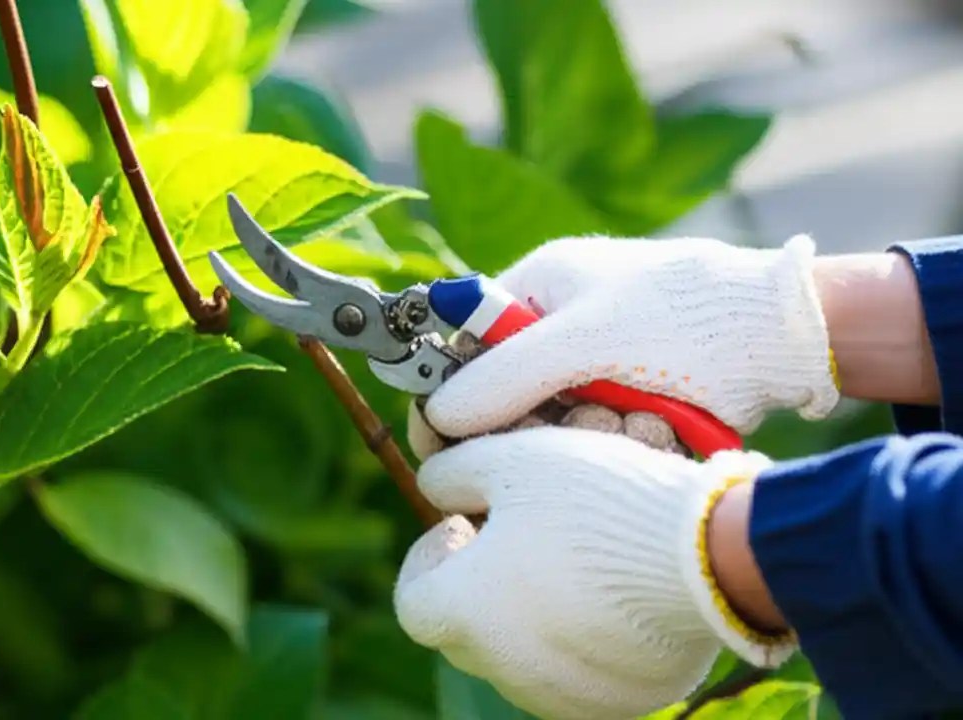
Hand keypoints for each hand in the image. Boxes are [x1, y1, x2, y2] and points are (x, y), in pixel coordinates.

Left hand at [394, 428, 795, 719]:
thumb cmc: (599, 501)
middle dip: (475, 584)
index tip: (461, 526)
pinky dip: (577, 639)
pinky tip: (612, 595)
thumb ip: (452, 473)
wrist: (709, 555)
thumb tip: (433, 487)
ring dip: (524, 614)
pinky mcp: (613, 704)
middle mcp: (503, 667)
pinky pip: (574, 673)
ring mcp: (559, 694)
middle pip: (462, 631)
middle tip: (512, 537)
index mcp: (465, 611)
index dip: (427, 560)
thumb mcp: (512, 460)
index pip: (413, 602)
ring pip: (516, 656)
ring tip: (570, 560)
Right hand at [422, 235, 840, 438]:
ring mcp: (597, 362)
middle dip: (532, 421)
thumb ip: (505, 375)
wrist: (787, 336)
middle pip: (507, 391)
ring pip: (552, 421)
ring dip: (583, 433)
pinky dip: (618, 439)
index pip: (464, 341)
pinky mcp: (631, 397)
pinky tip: (654, 431)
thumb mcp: (584, 341)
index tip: (441, 440)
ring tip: (632, 420)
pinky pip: (595, 434)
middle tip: (559, 435)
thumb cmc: (683, 318)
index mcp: (539, 285)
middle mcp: (561, 324)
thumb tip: (438, 415)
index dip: (447, 391)